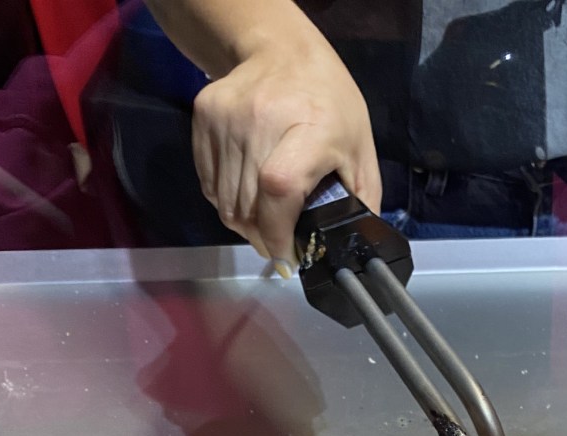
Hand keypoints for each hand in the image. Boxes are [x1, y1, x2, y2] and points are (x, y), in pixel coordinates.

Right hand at [192, 40, 380, 264]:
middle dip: (264, 239)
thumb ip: (361, 200)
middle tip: (280, 246)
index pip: (278, 188)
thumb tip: (353, 247)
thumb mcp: (360, 149)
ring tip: (265, 227)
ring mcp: (227, 118)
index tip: (287, 255)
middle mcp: (261, 121)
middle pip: (248, 205)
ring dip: (245, 226)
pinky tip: (248, 200)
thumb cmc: (329, 103)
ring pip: (224, 201)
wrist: (280, 50)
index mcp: (310, 128)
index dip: (277, 232)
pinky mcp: (205, 117)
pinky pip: (209, 183)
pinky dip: (227, 203)